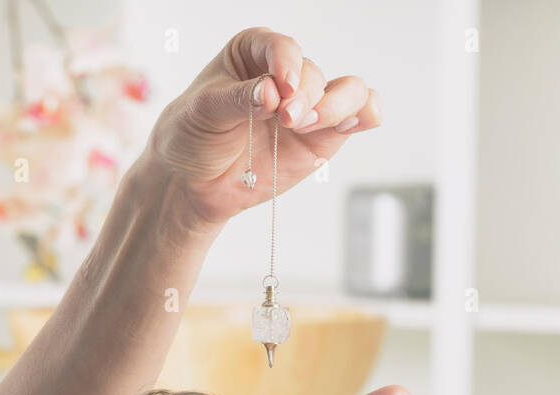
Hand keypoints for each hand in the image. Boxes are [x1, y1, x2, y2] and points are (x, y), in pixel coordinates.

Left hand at [143, 27, 380, 228]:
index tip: (281, 90)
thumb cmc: (192, 136)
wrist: (195, 182)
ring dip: (336, 107)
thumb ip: (238, 99)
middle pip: (314, 73)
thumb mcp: (203, 111)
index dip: (286, 64)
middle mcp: (287, 74)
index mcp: (254, 52)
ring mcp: (309, 106)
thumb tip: (272, 92)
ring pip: (347, 91)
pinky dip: (366, 115)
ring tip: (307, 127)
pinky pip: (359, 117)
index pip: (281, 46)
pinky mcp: (324, 137)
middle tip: (286, 120)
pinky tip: (356, 123)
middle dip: (305, 97)